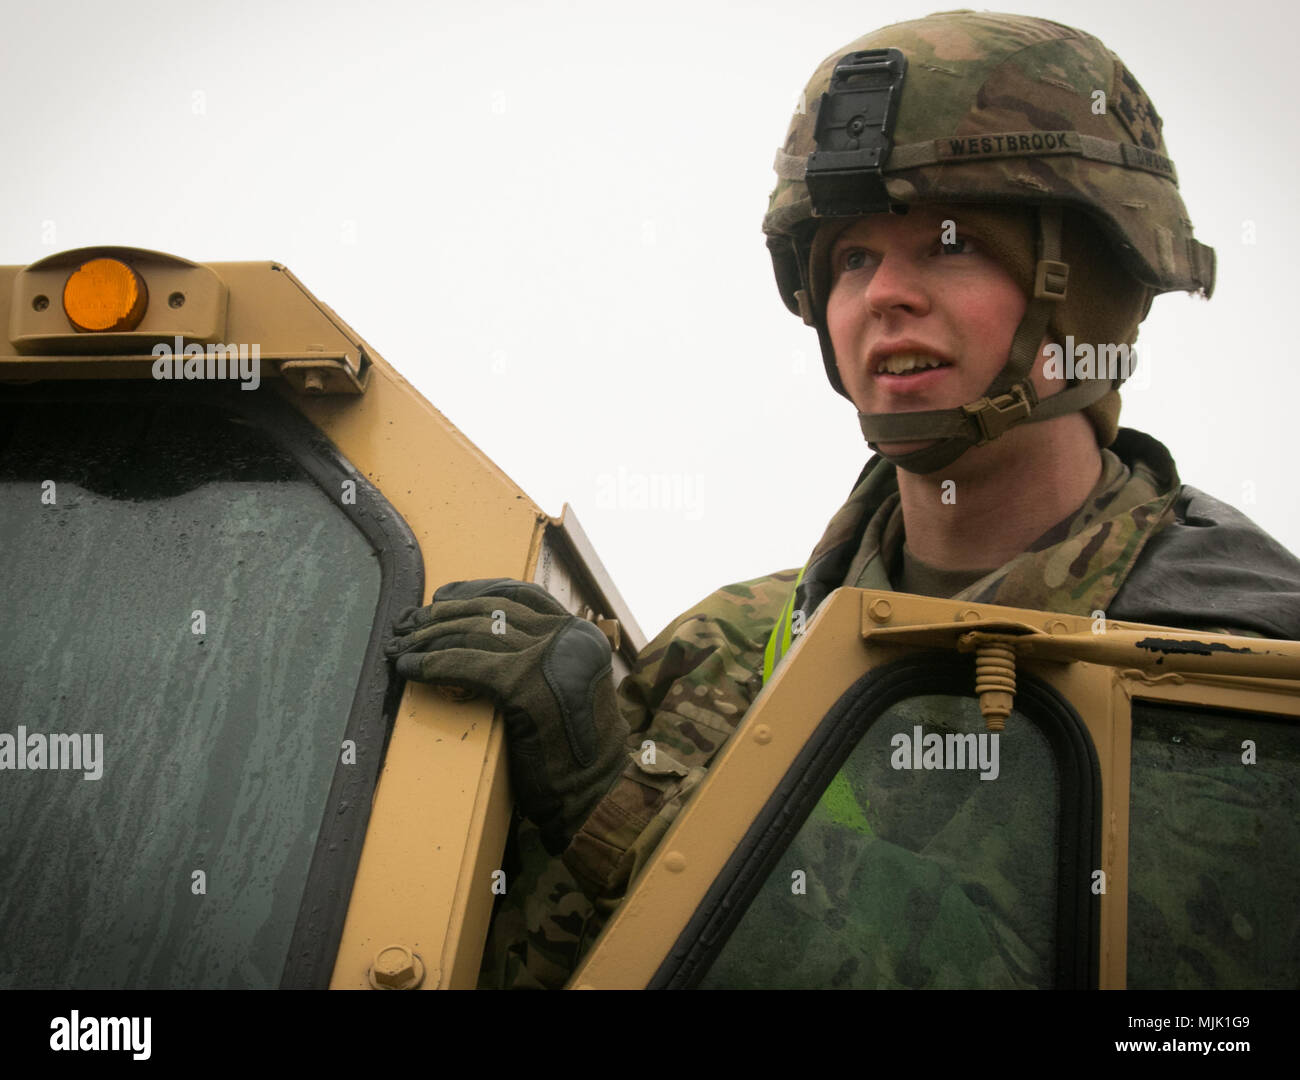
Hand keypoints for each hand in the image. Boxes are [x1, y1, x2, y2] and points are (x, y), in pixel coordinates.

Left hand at [385, 579, 628, 854]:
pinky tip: (408, 668)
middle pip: (491, 610)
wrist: (594, 791)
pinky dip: (430, 664)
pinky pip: (464, 664)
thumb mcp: (569, 687)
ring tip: (400, 646)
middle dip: (442, 616)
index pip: (520, 595)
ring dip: (428, 638)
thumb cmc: (575, 750)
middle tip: (408, 624)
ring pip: (474, 633)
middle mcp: (566, 636)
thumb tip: (483, 638)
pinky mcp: (524, 685)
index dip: (476, 591)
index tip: (443, 596)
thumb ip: (544, 659)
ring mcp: (547, 658)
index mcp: (579, 633)